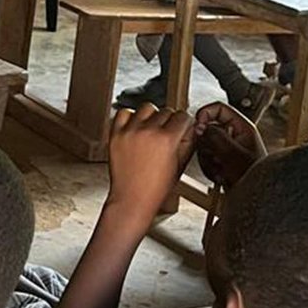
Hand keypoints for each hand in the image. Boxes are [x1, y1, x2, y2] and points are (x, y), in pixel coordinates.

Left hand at [105, 105, 195, 221]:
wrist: (132, 199)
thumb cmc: (156, 189)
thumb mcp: (181, 165)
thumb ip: (188, 142)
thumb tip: (191, 127)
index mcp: (167, 139)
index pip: (182, 116)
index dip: (184, 123)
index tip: (182, 127)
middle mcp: (149, 132)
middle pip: (166, 111)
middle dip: (169, 121)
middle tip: (166, 134)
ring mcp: (131, 131)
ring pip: (146, 108)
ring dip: (151, 116)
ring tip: (151, 130)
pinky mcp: (116, 134)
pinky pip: (124, 112)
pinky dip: (130, 117)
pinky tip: (135, 127)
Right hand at [193, 101, 265, 190]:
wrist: (256, 200)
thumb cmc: (253, 177)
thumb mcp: (232, 154)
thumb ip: (214, 136)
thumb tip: (199, 126)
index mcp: (242, 127)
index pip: (219, 108)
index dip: (205, 114)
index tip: (197, 126)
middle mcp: (234, 136)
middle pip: (208, 129)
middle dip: (207, 145)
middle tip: (215, 157)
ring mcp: (227, 149)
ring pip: (204, 146)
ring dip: (208, 161)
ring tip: (220, 170)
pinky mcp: (222, 162)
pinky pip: (206, 160)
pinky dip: (209, 169)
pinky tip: (220, 176)